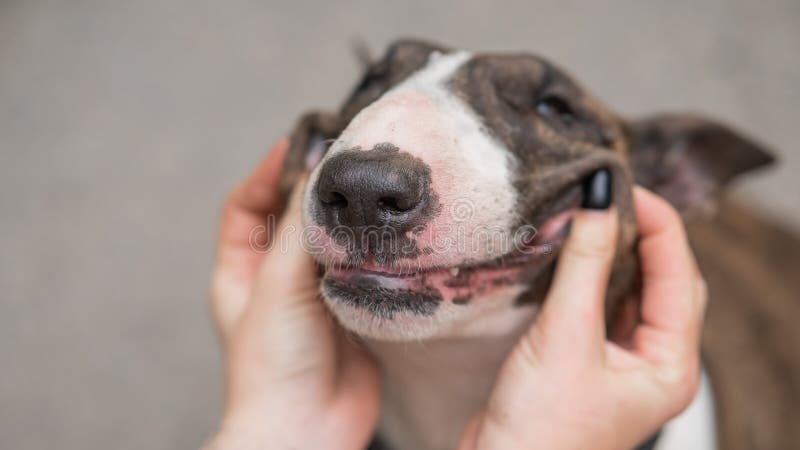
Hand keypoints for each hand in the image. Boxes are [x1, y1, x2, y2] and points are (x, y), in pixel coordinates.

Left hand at [206, 140, 380, 449]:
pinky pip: (363, 267)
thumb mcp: (277, 284)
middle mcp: (277, 278)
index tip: (300, 142)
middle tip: (346, 154)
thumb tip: (319, 170)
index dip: (268, 171)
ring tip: (372, 186)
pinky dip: (374, 248)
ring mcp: (317, 294)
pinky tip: (392, 232)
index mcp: (242, 270)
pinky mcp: (353, 309)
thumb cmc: (272, 365)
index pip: (246, 205)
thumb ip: (299, 227)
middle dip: (314, 187)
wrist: (307, 430)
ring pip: (331, 240)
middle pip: (292, 216)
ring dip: (348, 217)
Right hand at [459, 187, 706, 449]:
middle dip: (643, 235)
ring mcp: (619, 364)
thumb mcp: (565, 338)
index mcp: (670, 365)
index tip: (625, 186)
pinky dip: (590, 276)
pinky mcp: (584, 362)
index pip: (679, 275)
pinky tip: (571, 254)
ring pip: (631, 293)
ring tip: (591, 214)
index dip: (658, 224)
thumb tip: (598, 203)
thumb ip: (584, 266)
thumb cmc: (541, 432)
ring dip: (615, 253)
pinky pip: (599, 307)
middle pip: (663, 281)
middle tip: (611, 195)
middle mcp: (653, 364)